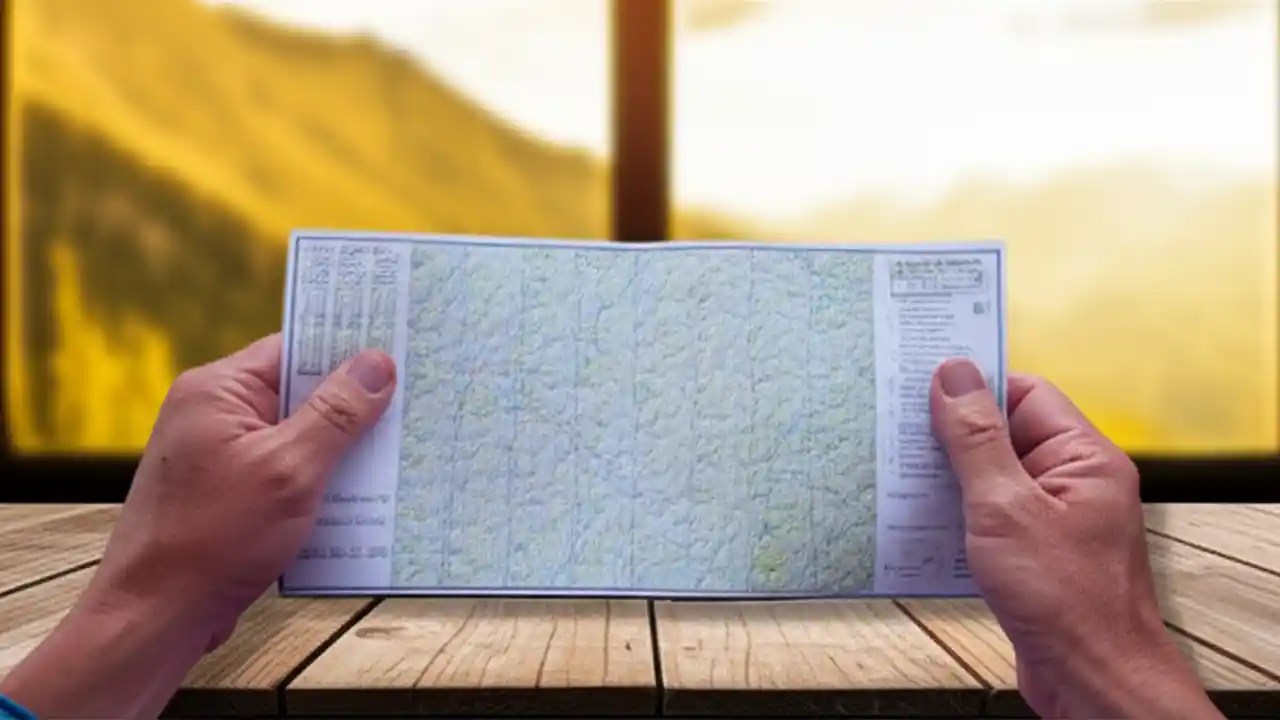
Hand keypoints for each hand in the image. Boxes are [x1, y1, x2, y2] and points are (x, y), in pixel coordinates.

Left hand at [1, 334, 394, 717]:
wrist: (156, 617)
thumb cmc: (214, 538)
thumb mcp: (290, 469)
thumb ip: (336, 414)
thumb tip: (378, 364)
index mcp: (218, 391)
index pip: (294, 349)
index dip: (348, 352)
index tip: (402, 353)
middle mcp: (215, 414)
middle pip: (300, 392)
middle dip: (354, 406)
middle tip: (416, 405)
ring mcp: (220, 456)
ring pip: (299, 437)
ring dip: (342, 451)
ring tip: (400, 454)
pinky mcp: (230, 494)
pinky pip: (288, 473)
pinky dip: (322, 483)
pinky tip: (362, 498)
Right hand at [930, 358, 1221, 719]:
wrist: (1094, 683)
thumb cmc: (1069, 604)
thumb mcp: (1005, 508)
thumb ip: (976, 440)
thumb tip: (954, 376)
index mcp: (1083, 458)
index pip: (1025, 394)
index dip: (975, 387)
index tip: (924, 383)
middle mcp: (1073, 483)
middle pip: (1003, 435)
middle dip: (951, 437)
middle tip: (899, 432)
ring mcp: (1054, 521)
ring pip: (990, 479)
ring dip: (948, 482)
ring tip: (902, 481)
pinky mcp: (1034, 555)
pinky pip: (989, 519)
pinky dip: (955, 520)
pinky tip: (921, 527)